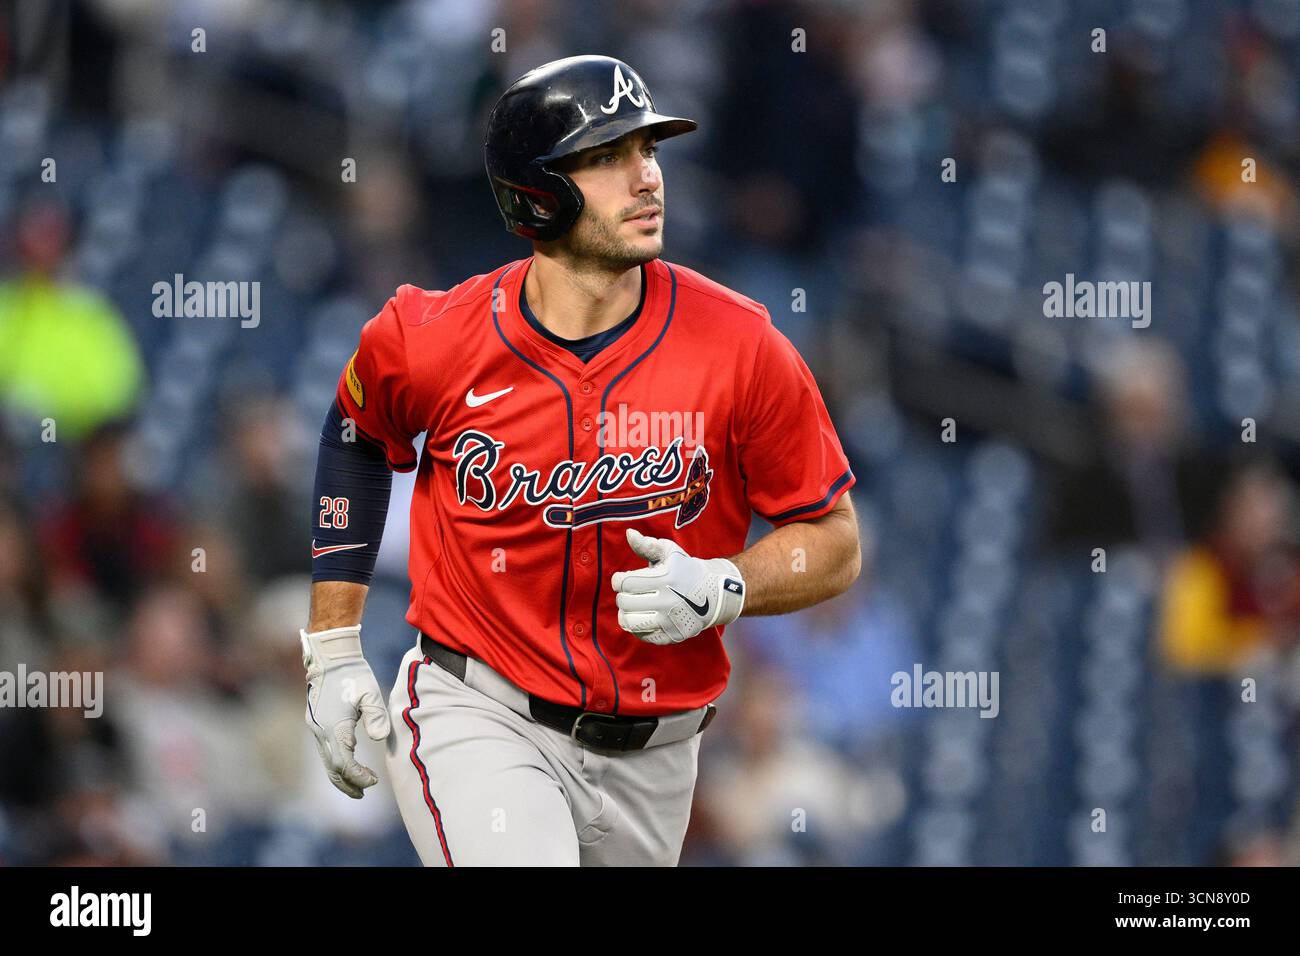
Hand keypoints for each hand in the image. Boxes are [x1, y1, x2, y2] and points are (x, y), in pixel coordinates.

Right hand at [301, 626, 390, 797]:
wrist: (329, 657)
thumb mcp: (369, 692)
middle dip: (347, 784)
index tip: (373, 781)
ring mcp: (316, 727)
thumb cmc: (353, 674)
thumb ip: (376, 716)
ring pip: (326, 761)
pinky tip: (349, 762)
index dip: (358, 777)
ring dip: (340, 776)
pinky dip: (336, 762)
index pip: (344, 764)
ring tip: (357, 786)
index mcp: (334, 727)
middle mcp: (321, 731)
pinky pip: (325, 750)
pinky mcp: (316, 722)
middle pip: (332, 769)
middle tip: (364, 794)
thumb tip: (380, 739)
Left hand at [610, 528, 745, 644]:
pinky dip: (637, 626)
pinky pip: (641, 634)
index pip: (625, 583)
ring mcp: (671, 621)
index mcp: (666, 578)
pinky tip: (643, 616)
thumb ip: (647, 544)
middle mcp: (669, 601)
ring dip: (625, 613)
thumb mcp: (670, 553)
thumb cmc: (685, 570)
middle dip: (623, 595)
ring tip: (632, 606)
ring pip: (629, 622)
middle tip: (630, 592)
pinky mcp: (672, 635)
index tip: (622, 578)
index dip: (618, 580)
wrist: (714, 595)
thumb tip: (629, 533)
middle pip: (625, 602)